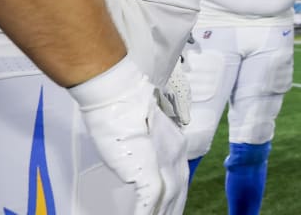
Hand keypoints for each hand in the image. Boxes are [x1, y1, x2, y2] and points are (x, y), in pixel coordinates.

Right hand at [69, 56, 187, 214]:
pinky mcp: (149, 171)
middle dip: (174, 210)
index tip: (175, 207)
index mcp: (176, 146)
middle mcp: (176, 156)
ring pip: (167, 201)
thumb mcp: (142, 134)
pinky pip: (149, 201)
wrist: (119, 97)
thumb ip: (147, 151)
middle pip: (179, 193)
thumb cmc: (123, 111)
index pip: (181, 178)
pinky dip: (145, 214)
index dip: (178, 196)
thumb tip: (141, 163)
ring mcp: (165, 164)